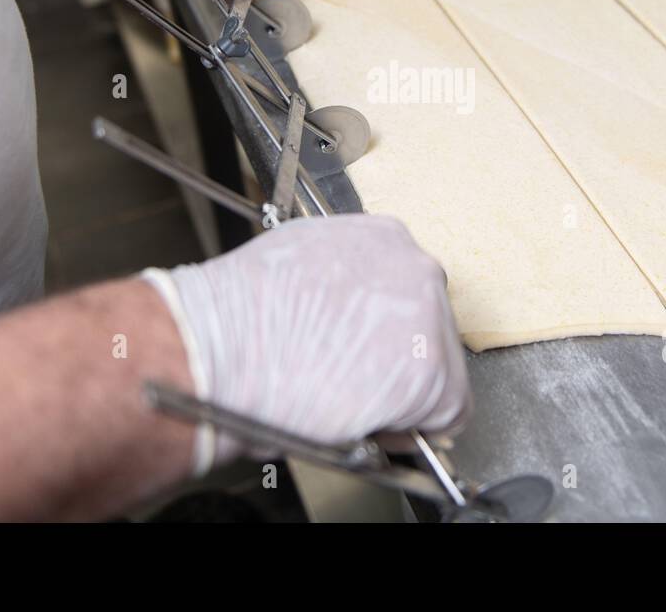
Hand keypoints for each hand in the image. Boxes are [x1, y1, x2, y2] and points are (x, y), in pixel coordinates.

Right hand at [142, 215, 470, 472]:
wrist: (220, 352)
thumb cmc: (238, 316)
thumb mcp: (296, 262)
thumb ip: (337, 280)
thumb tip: (344, 312)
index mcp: (382, 236)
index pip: (408, 288)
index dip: (386, 331)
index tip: (368, 352)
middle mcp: (415, 266)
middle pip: (430, 326)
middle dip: (397, 359)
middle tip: (355, 383)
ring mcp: (429, 319)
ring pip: (440, 369)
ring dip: (403, 392)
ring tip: (348, 403)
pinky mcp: (431, 375)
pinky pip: (445, 414)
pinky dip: (411, 429)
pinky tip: (366, 423)